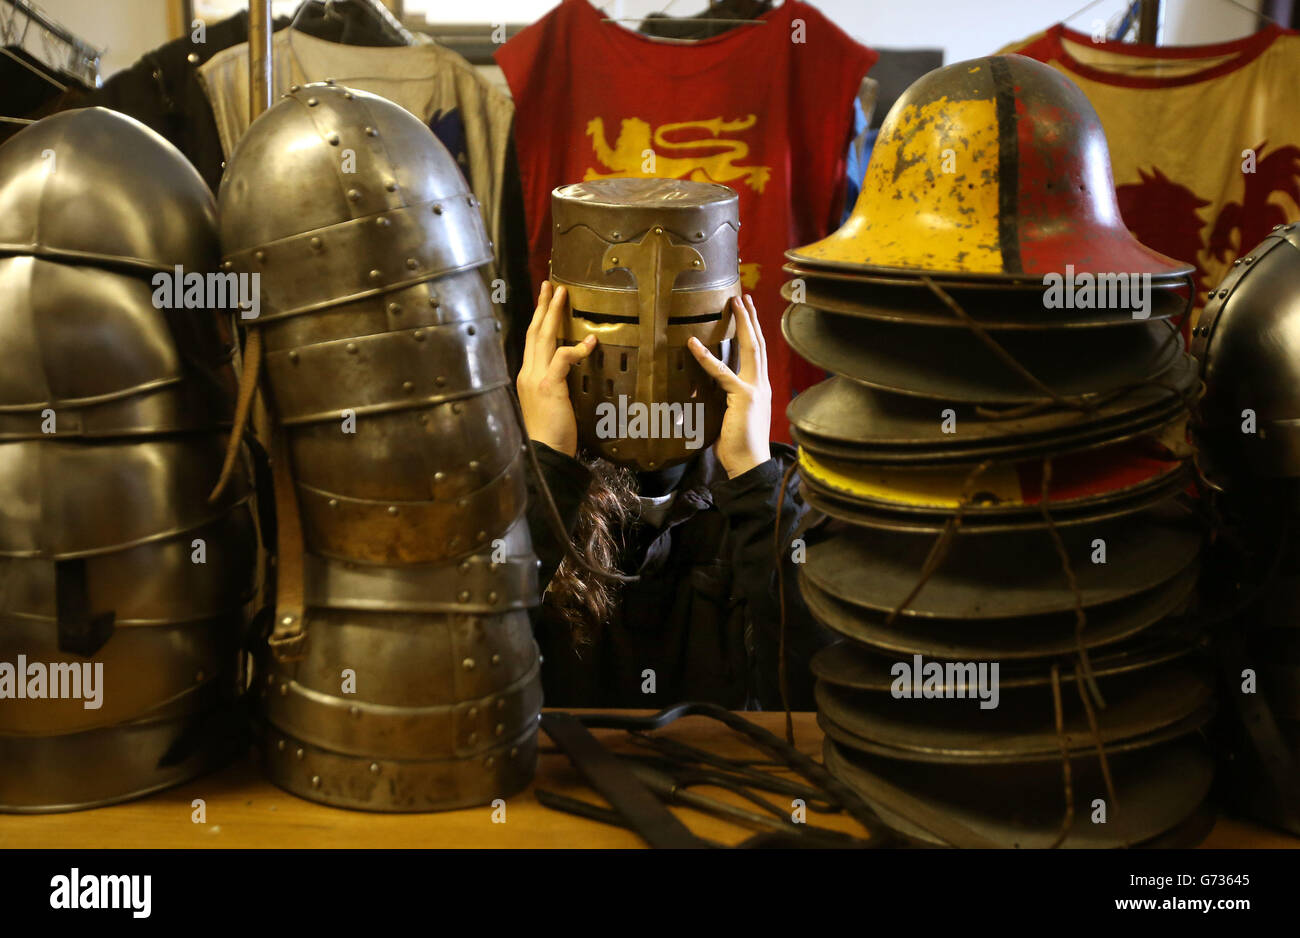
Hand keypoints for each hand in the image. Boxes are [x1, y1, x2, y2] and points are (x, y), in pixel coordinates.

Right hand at [516, 281, 596, 457]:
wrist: (543, 454)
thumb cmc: (550, 434)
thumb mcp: (550, 404)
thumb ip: (554, 385)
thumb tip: (567, 372)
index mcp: (526, 376)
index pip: (532, 341)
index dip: (539, 320)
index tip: (544, 301)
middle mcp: (527, 373)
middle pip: (534, 332)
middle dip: (542, 306)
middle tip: (550, 284)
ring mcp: (536, 378)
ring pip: (544, 338)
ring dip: (553, 313)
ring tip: (562, 294)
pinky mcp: (549, 387)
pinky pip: (563, 359)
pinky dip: (576, 348)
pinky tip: (591, 342)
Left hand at [688, 294, 771, 478]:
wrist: (748, 463)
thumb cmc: (737, 445)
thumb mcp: (729, 417)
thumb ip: (720, 400)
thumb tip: (700, 392)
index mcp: (759, 388)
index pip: (757, 354)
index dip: (753, 332)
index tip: (748, 313)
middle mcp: (761, 384)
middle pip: (758, 344)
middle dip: (751, 319)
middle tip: (743, 298)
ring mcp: (755, 389)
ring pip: (750, 349)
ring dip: (742, 324)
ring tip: (734, 304)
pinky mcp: (742, 397)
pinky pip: (723, 373)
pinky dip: (706, 358)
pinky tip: (693, 344)